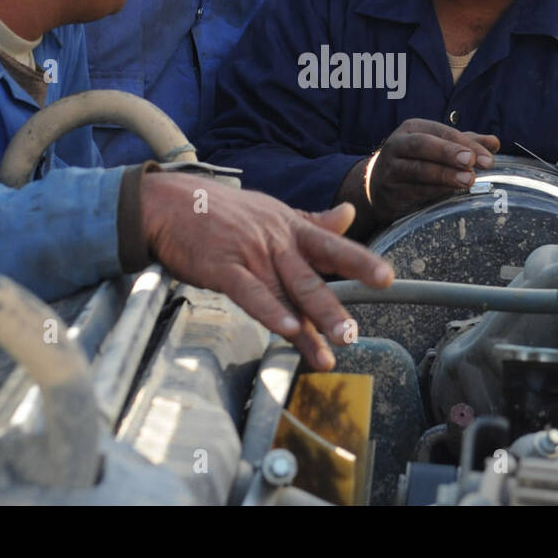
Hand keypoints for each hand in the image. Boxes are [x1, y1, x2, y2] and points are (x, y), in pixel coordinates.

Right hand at [140, 173, 393, 369]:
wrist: (170, 203)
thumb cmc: (223, 210)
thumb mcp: (273, 210)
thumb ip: (313, 220)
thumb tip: (350, 213)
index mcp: (291, 228)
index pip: (332, 246)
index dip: (360, 262)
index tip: (387, 279)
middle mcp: (276, 243)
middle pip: (311, 278)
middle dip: (334, 309)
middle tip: (353, 333)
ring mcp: (250, 256)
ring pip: (284, 294)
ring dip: (308, 326)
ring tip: (327, 354)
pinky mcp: (223, 269)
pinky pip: (250, 293)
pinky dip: (270, 312)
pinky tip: (287, 330)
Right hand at [338, 118, 499, 232]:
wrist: (377, 186)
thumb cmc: (415, 161)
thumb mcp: (438, 146)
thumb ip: (465, 143)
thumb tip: (494, 142)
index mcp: (412, 129)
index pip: (441, 132)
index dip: (465, 143)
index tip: (487, 158)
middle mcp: (397, 145)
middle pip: (423, 146)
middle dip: (448, 153)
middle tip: (472, 162)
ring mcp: (391, 169)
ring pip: (418, 170)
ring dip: (444, 176)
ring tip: (468, 181)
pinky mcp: (390, 192)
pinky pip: (414, 191)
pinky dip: (434, 193)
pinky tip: (452, 195)